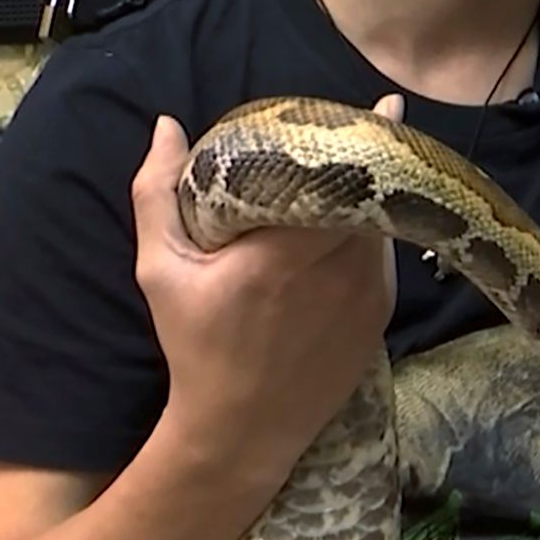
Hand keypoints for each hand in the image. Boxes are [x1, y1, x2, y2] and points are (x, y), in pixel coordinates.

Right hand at [129, 95, 402, 480]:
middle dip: (363, 161)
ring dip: (365, 199)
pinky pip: (381, 254)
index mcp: (290, 251)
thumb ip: (158, 194)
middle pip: (367, 192)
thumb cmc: (197, 347)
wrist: (243, 432)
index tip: (376, 107)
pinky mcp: (381, 313)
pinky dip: (367, 235)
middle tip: (355, 128)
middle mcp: (343, 267)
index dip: (361, 139)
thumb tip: (166, 126)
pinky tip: (345, 226)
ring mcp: (370, 292)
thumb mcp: (162, 271)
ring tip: (348, 172)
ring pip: (378, 222)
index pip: (343, 176)